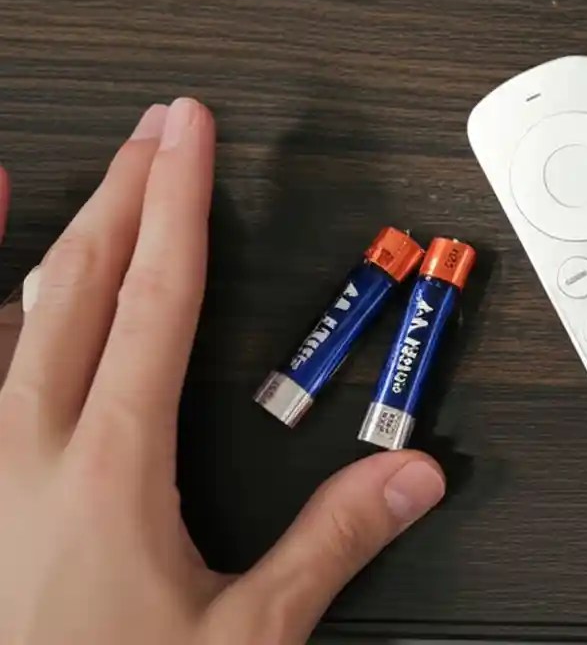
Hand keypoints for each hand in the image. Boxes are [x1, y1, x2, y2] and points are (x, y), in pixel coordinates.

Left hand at [0, 99, 446, 643]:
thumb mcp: (241, 637)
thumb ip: (328, 548)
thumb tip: (409, 479)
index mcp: (112, 465)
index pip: (158, 298)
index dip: (179, 205)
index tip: (188, 139)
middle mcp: (29, 444)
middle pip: (86, 280)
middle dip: (127, 192)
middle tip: (157, 130)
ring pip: (14, 311)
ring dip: (61, 233)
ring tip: (87, 177)